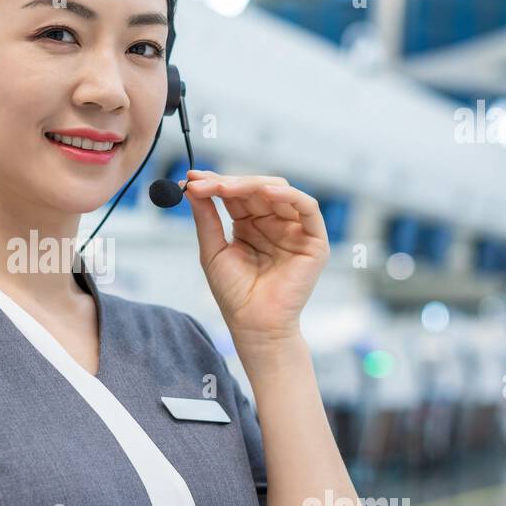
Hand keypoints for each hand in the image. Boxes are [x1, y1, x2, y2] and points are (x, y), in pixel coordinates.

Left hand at [181, 169, 329, 344]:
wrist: (254, 326)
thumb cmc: (235, 295)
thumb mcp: (213, 251)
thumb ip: (206, 219)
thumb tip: (193, 188)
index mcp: (250, 225)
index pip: (235, 195)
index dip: (215, 183)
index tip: (191, 179)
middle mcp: (273, 223)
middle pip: (255, 188)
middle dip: (228, 182)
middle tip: (203, 183)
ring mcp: (294, 229)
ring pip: (279, 191)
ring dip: (251, 184)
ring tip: (225, 187)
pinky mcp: (314, 240)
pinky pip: (307, 208)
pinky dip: (289, 195)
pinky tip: (265, 192)